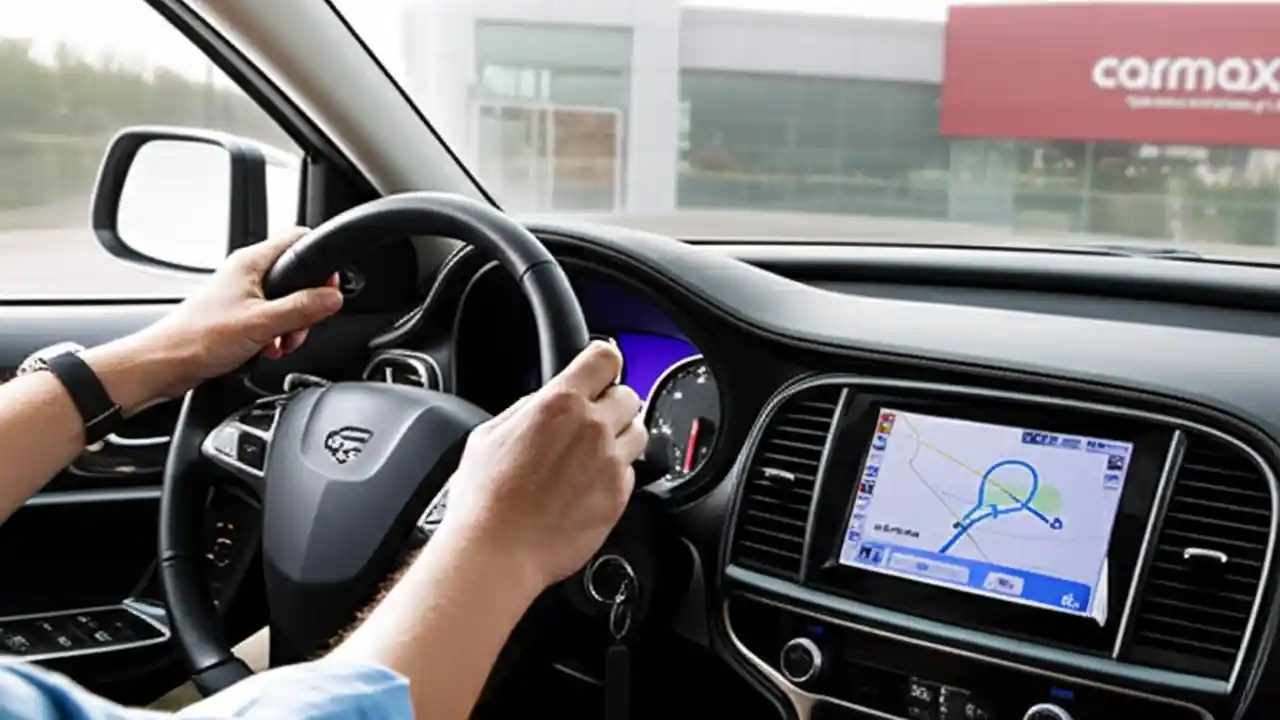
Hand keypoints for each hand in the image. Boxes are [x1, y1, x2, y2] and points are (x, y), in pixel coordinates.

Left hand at [83, 228, 342, 409]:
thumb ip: (301, 308)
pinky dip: (277, 334)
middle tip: (301, 326)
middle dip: (308, 304)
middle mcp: (246, 274)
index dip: (320, 261)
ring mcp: (242, 295)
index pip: (297, 240)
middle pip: (297, 276)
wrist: (164, 364)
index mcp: (251, 263)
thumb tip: (333, 297)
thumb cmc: (199, 338)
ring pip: (286, 301)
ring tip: (283, 342)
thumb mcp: (262, 323)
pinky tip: (269, 349)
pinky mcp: (238, 316)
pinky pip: (272, 318)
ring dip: (293, 324)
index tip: (328, 289)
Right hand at [440, 341, 646, 590]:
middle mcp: (592, 428)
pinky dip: (615, 474)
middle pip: (628, 395)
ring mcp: (610, 462)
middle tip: (589, 422)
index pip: (604, 358)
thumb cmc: (485, 498)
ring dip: (621, 437)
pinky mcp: (619, 495)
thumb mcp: (490, 433)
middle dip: (611, 404)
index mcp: (560, 404)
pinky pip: (631, 472)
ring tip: (593, 455)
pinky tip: (587, 486)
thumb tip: (546, 400)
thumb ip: (527, 408)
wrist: (497, 551)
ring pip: (639, 432)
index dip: (603, 364)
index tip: (599, 372)